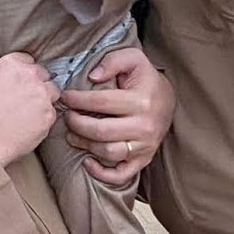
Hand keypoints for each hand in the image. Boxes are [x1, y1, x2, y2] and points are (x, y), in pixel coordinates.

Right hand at [0, 53, 60, 167]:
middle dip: (38, 85)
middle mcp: (30, 75)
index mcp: (11, 64)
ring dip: (45, 100)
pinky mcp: (49, 114)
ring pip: (53, 92)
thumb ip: (4, 75)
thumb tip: (14, 80)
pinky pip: (52, 113)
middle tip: (26, 100)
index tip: (22, 82)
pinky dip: (43, 119)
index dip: (26, 73)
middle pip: (44, 74)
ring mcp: (42, 94)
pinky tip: (28, 127)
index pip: (28, 60)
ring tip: (29, 114)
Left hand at [59, 47, 173, 185]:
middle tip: (66, 116)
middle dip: (76, 124)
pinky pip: (121, 174)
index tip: (65, 97)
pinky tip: (87, 162)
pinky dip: (102, 173)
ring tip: (71, 135)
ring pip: (108, 152)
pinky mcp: (144, 159)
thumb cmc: (144, 78)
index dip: (77, 100)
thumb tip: (92, 76)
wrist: (168, 99)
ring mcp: (145, 145)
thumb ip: (112, 61)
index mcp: (140, 101)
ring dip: (84, 145)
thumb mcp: (133, 59)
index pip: (100, 102)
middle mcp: (144, 126)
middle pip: (101, 131)